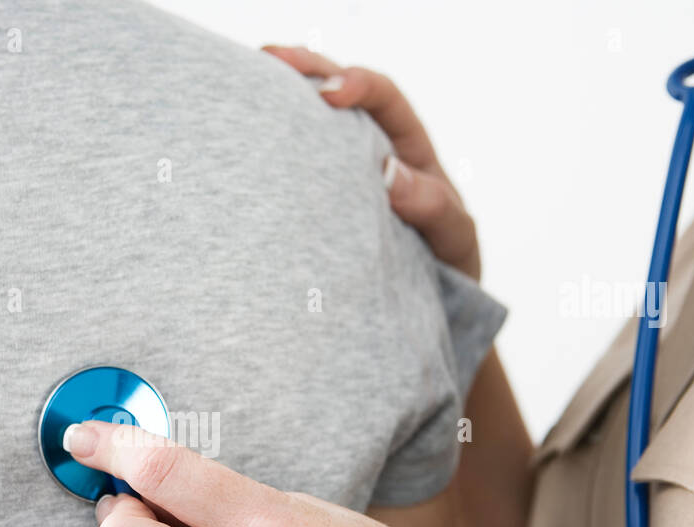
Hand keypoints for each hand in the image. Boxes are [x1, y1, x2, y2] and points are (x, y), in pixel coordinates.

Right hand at [263, 45, 481, 280]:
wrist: (428, 301)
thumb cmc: (446, 264)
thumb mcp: (453, 237)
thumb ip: (433, 206)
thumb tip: (387, 174)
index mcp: (409, 148)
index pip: (386, 98)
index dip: (358, 85)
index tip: (329, 94)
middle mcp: (373, 147)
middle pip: (339, 91)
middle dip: (307, 68)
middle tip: (269, 58)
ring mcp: (340, 172)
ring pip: (310, 120)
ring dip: (279, 96)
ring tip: (243, 81)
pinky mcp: (315, 199)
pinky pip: (293, 164)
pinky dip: (268, 146)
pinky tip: (240, 138)